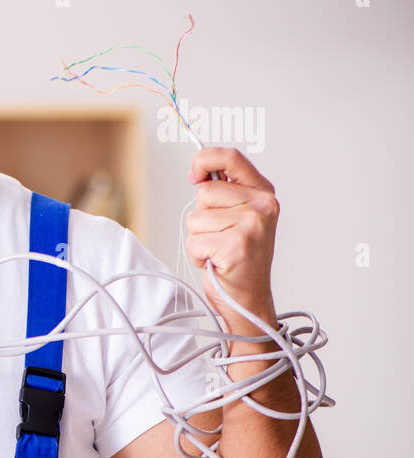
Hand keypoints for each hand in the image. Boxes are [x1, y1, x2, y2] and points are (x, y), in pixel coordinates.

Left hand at [184, 147, 279, 335]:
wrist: (248, 300)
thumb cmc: (238, 259)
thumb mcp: (237, 217)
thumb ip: (224, 192)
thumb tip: (198, 172)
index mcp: (264, 193)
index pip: (231, 158)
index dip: (204, 160)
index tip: (194, 175)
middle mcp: (263, 206)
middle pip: (205, 193)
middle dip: (202, 217)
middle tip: (220, 236)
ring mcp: (252, 226)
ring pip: (196, 218)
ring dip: (199, 238)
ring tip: (219, 250)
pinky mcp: (236, 245)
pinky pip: (194, 240)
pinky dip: (197, 255)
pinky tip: (216, 262)